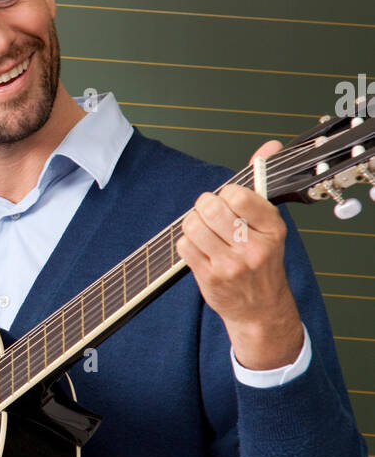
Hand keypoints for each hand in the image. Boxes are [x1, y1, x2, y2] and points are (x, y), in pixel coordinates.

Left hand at [175, 140, 304, 369]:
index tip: (229, 202)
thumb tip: (269, 146)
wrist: (261, 310)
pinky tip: (199, 247)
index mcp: (273, 229)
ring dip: (193, 223)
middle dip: (205, 205)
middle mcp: (254, 248)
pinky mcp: (210, 278)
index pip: (238, 194)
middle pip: (211, 207)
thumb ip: (261, 185)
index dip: (226, 194)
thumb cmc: (262, 261)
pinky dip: (187, 242)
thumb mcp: (269, 225)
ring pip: (193, 225)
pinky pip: (184, 245)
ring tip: (204, 230)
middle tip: (211, 214)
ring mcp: (231, 265)